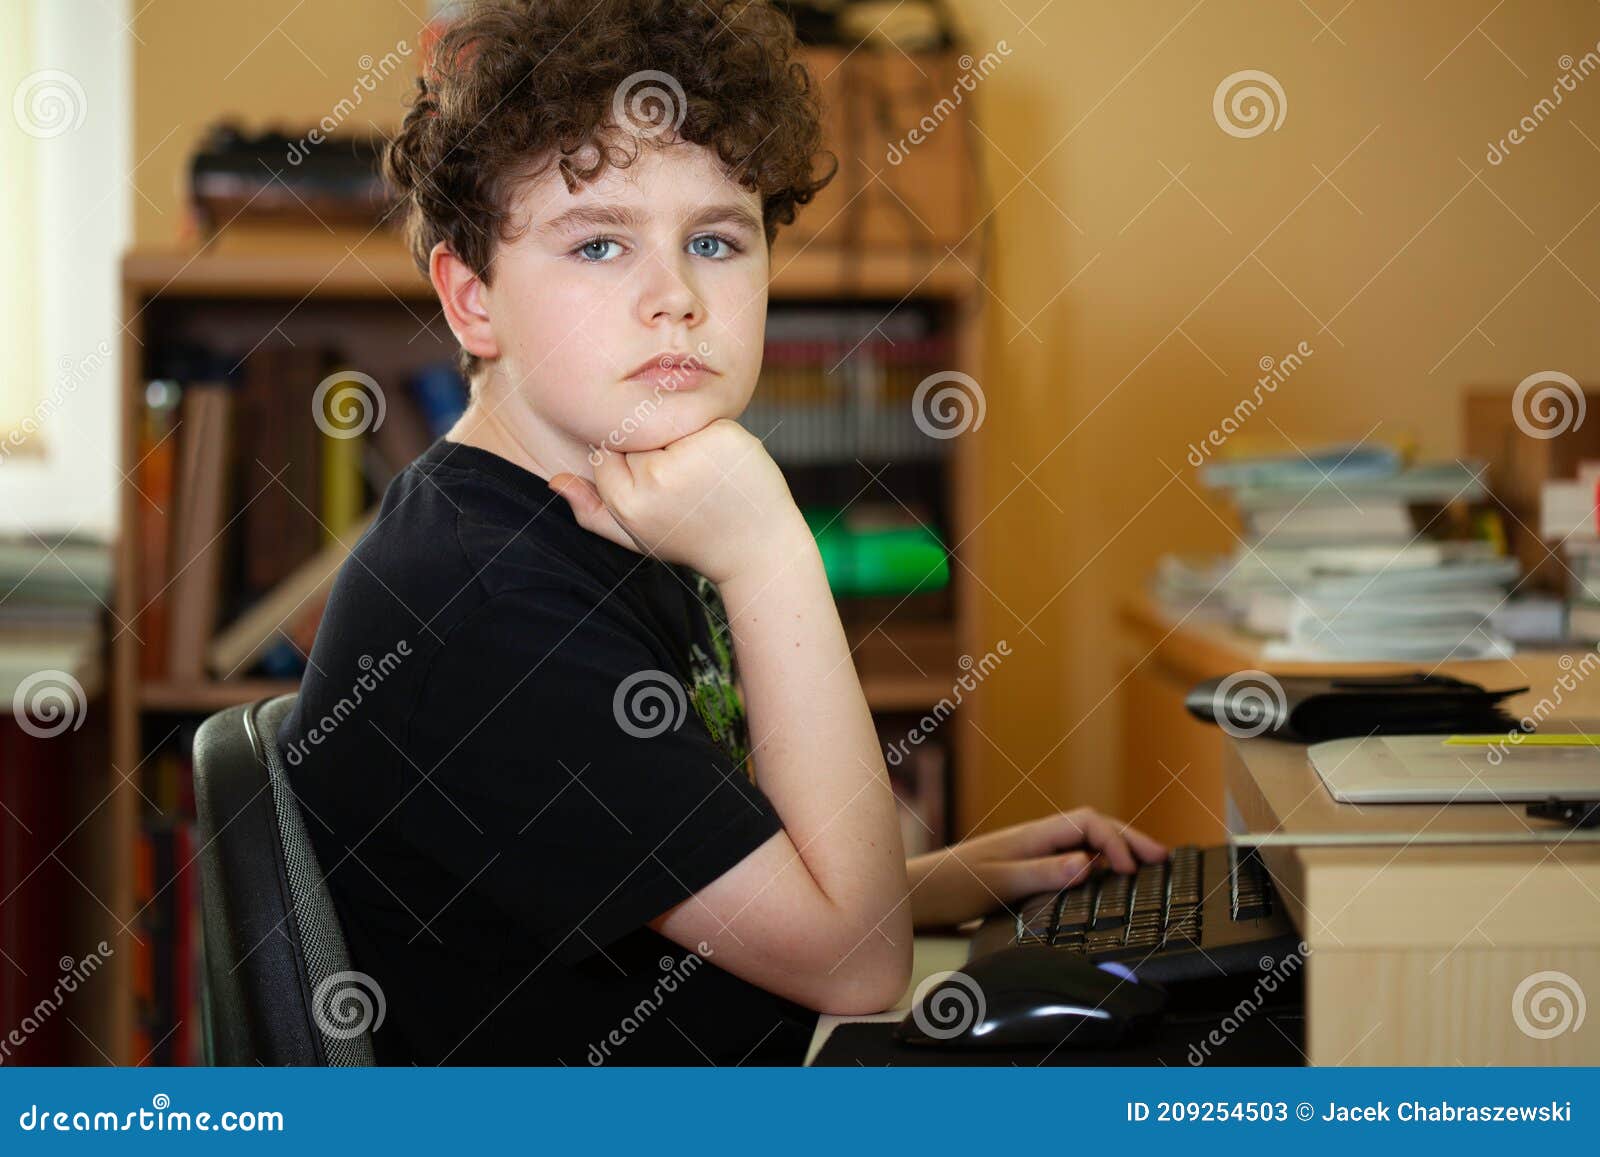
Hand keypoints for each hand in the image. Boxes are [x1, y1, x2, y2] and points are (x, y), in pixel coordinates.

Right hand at [549, 419, 807, 584]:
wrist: (757, 549)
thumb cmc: (691, 539)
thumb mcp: (635, 535)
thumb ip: (591, 511)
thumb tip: (554, 481)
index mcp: (629, 501)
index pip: (606, 449)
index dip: (630, 462)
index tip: (656, 482)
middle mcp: (656, 478)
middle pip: (635, 432)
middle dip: (656, 449)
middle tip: (685, 481)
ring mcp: (692, 455)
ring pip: (666, 420)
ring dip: (682, 437)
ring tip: (705, 473)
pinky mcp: (722, 436)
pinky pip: (699, 414)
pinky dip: (709, 430)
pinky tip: (723, 461)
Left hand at [905, 808, 1166, 929]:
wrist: (914, 896)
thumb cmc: (949, 886)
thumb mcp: (998, 882)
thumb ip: (1043, 873)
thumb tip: (1088, 864)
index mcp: (1031, 835)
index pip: (1087, 823)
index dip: (1116, 842)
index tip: (1131, 870)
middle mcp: (1034, 840)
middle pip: (1092, 828)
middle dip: (1129, 839)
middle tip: (1162, 858)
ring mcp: (1030, 854)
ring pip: (1083, 842)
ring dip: (1116, 849)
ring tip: (1146, 865)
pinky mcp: (1024, 871)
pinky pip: (1070, 860)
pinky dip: (1096, 864)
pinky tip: (1106, 879)